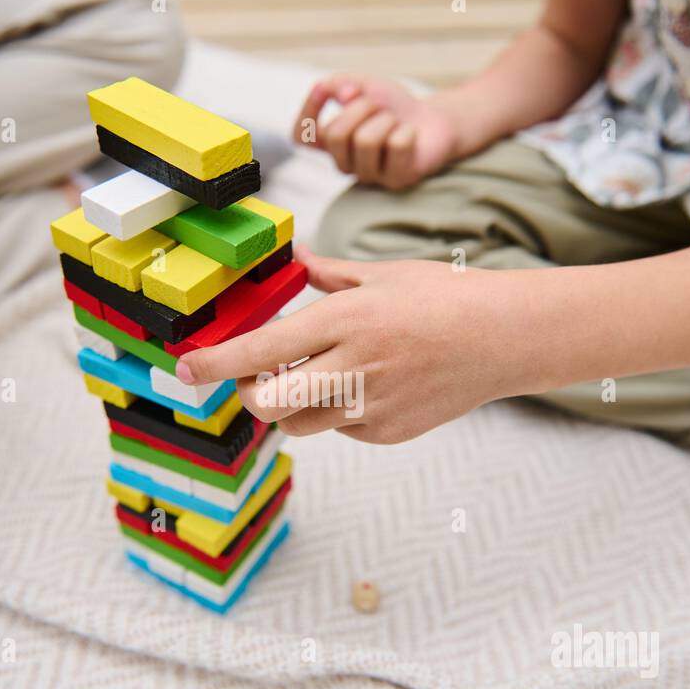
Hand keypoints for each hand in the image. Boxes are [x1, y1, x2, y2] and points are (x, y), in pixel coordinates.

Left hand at [175, 249, 522, 444]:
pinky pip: (341, 429)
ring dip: (292, 403)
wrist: (504, 339)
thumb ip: (327, 273)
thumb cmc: (443, 298)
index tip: (185, 370)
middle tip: (250, 379)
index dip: (216, 364)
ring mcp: (372, 405)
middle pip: (269, 403)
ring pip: (300, 422)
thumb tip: (291, 257)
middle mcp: (353, 367)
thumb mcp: (382, 274)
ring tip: (318, 374)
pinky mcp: (388, 431)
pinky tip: (367, 385)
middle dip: (247, 395)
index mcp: (345, 320)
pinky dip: (337, 412)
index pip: (262, 349)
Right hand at [294, 75, 460, 189]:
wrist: (435, 120)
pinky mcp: (397, 180)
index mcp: (332, 142)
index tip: (324, 90)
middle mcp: (346, 163)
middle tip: (380, 106)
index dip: (308, 113)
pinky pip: (396, 146)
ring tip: (396, 122)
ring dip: (386, 119)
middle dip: (361, 108)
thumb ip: (340, 83)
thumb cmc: (395, 107)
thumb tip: (326, 88)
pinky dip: (407, 131)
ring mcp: (370, 176)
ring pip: (366, 141)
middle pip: (336, 134)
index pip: (303, 137)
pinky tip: (411, 135)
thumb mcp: (365, 86)